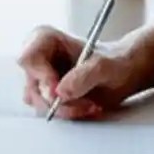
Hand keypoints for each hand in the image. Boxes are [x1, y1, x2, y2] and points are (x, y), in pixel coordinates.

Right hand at [16, 25, 141, 119]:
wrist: (124, 74)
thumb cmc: (115, 62)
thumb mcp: (105, 66)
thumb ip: (84, 76)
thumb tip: (61, 92)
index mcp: (46, 40)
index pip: (28, 58)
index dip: (40, 77)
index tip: (58, 92)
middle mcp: (39, 59)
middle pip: (33, 86)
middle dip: (59, 100)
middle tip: (85, 103)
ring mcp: (41, 79)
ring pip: (39, 103)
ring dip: (66, 109)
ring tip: (90, 104)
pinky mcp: (47, 96)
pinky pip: (48, 112)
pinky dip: (69, 114)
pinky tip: (86, 107)